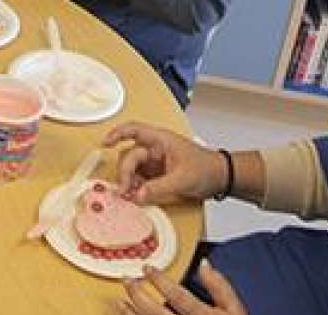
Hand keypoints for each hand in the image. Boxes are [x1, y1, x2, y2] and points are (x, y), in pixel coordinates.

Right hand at [101, 122, 227, 204]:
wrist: (222, 178)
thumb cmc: (207, 169)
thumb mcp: (183, 179)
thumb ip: (158, 188)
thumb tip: (137, 196)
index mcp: (161, 140)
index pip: (134, 130)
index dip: (117, 134)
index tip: (105, 144)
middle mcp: (155, 149)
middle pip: (129, 156)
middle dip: (124, 173)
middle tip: (124, 190)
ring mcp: (155, 162)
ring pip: (132, 169)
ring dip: (129, 182)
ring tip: (132, 195)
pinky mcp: (156, 175)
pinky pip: (140, 179)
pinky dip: (136, 188)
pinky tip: (138, 196)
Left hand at [120, 263, 246, 314]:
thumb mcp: (235, 309)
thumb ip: (220, 286)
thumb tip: (204, 263)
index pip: (178, 296)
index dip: (160, 281)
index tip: (147, 268)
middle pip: (156, 313)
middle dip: (138, 294)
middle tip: (127, 280)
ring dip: (131, 314)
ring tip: (121, 301)